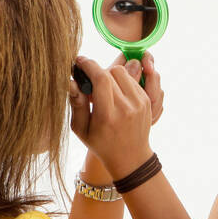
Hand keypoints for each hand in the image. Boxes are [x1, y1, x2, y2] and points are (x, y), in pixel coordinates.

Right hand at [68, 56, 154, 179]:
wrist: (130, 157)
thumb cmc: (101, 144)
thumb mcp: (81, 129)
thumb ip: (76, 104)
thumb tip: (70, 81)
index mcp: (108, 116)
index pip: (101, 79)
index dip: (89, 65)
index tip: (79, 61)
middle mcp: (126, 108)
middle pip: (111, 73)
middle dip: (97, 71)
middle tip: (89, 81)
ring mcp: (139, 104)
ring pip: (122, 72)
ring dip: (109, 75)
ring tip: (102, 89)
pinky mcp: (147, 101)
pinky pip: (132, 79)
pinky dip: (120, 81)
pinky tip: (114, 93)